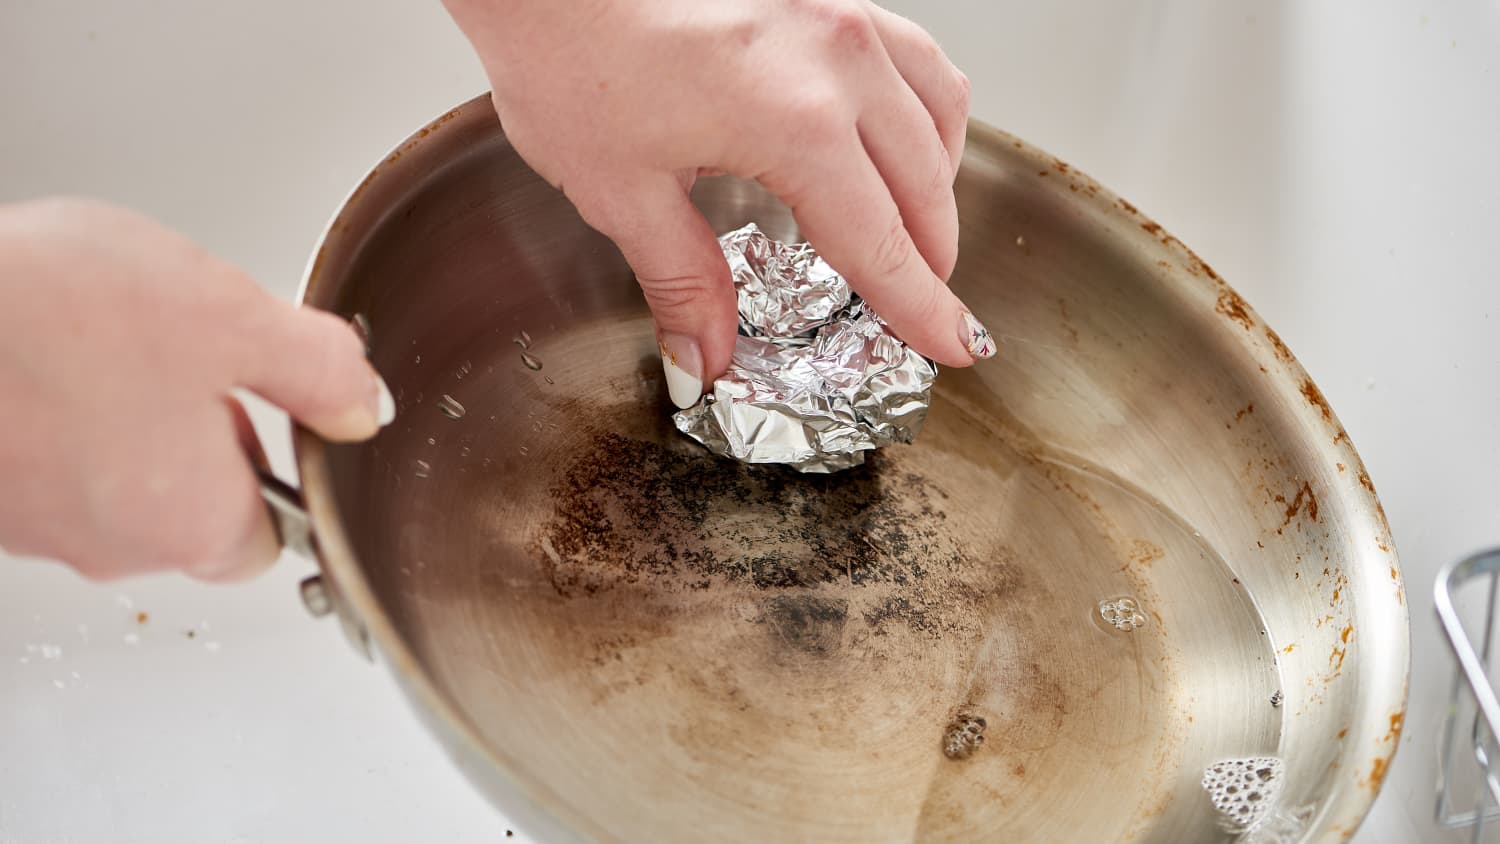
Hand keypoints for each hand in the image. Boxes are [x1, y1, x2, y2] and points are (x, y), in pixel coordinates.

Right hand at [0, 198, 391, 580]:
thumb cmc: (51, 314)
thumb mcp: (229, 319)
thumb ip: (317, 371)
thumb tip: (366, 406)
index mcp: (191, 520)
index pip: (268, 540)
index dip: (277, 473)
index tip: (271, 411)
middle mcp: (108, 545)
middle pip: (188, 510)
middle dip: (199, 435)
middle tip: (186, 352)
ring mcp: (32, 523)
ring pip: (111, 483)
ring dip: (124, 417)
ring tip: (104, 338)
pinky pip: (46, 461)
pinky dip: (57, 413)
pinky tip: (44, 349)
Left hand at [443, 0, 991, 407]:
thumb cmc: (570, 55)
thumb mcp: (621, 194)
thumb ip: (682, 282)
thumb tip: (703, 358)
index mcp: (797, 123)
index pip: (881, 242)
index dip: (922, 305)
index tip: (955, 344)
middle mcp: (840, 62)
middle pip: (925, 186)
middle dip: (931, 258)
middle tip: (922, 306)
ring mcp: (842, 16)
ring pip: (937, 114)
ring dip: (937, 185)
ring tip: (915, 235)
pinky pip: (914, 59)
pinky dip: (924, 114)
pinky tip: (899, 142)